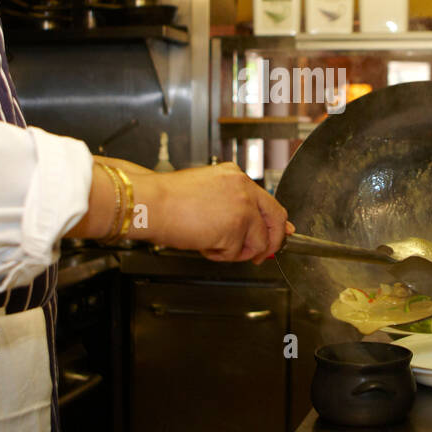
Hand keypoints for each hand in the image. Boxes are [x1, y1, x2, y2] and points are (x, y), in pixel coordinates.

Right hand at [132, 163, 292, 263]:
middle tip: (260, 255)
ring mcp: (242, 207)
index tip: (281, 233)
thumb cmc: (167, 200)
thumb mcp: (207, 193)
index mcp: (235, 176)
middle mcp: (243, 188)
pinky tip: (204, 244)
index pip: (268, 201)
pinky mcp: (235, 227)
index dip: (276, 223)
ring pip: (257, 242)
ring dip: (237, 252)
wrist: (150, 204)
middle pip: (276, 220)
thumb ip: (234, 205)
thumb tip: (255, 224)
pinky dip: (220, 255)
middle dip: (271, 243)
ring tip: (212, 244)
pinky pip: (236, 253)